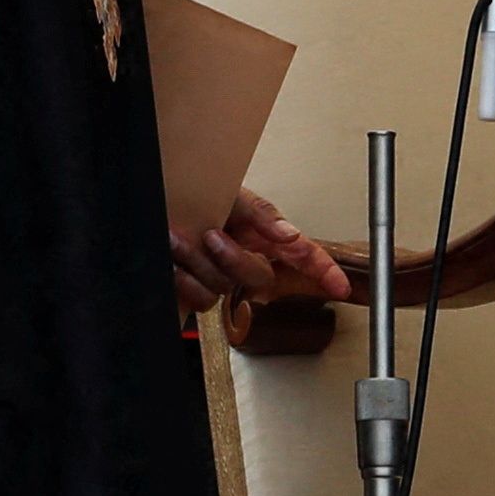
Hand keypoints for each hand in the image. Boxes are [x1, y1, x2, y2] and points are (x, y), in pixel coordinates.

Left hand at [171, 188, 350, 317]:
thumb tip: (291, 235)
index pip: (303, 256)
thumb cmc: (195, 196)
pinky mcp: (195, 291)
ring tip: (177, 239)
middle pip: (260, 278)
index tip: (340, 287)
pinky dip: (185, 281)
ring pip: (225, 289)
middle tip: (210, 236)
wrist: (154, 204)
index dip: (324, 271)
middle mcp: (245, 259)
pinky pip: (201, 301)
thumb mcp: (232, 195)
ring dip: (198, 263)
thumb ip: (263, 214)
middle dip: (232, 258)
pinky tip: (172, 265)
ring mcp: (220, 277)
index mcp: (262, 236)